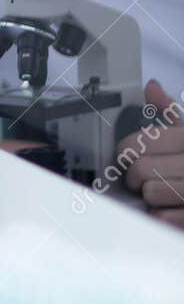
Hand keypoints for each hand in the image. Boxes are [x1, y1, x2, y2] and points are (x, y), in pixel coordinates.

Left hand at [117, 79, 183, 227]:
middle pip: (139, 170)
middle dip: (137, 178)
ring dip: (153, 198)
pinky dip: (164, 216)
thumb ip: (172, 112)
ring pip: (150, 193)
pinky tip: (177, 208)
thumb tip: (151, 87)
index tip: (131, 158)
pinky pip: (163, 217)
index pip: (135, 144)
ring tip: (167, 193)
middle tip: (146, 179)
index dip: (126, 154)